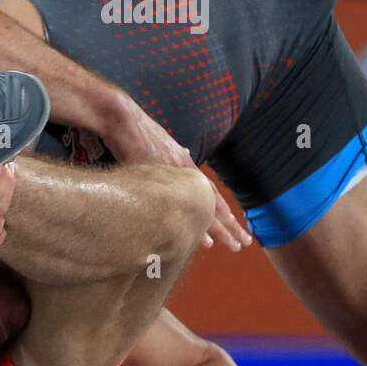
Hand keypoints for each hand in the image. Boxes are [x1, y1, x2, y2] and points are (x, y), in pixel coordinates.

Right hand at [100, 91, 250, 250]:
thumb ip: (174, 156)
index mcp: (186, 164)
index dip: (223, 210)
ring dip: (221, 230)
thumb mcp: (160, 144)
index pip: (210, 192)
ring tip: (234, 246)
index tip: (235, 226)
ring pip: (206, 209)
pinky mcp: (165, 182)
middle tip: (243, 243)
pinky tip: (208, 242)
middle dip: (230, 225)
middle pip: (214, 203)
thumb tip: (187, 153)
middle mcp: (187, 171)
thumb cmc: (136, 131)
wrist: (122, 119)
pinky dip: (198, 227)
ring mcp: (178, 177)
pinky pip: (187, 210)